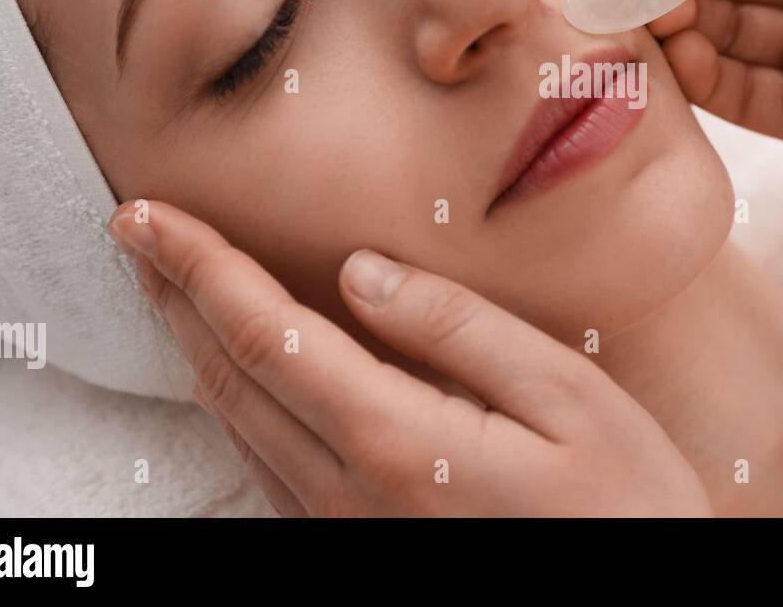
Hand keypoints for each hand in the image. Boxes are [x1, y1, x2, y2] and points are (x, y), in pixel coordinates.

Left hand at [107, 201, 711, 516]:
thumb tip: (363, 271)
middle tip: (136, 231)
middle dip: (174, 295)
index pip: (267, 334)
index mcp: (399, 442)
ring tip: (170, 285)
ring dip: (192, 344)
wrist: (646, 598)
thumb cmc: (629, 504)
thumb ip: (461, 329)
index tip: (149, 215)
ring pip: (236, 426)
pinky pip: (265, 466)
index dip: (200, 266)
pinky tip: (235, 371)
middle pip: (231, 378)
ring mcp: (345, 531)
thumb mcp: (570, 397)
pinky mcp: (357, 545)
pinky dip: (233, 400)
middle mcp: (350, 494)